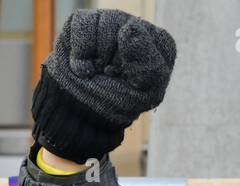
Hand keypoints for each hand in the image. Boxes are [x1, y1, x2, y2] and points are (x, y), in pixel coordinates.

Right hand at [31, 9, 176, 164]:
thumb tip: (130, 27)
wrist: (81, 111)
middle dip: (118, 62)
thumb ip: (149, 66)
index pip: (158, 41)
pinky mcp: (83, 21)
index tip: (135, 81)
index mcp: (159, 44)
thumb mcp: (145, 95)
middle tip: (112, 76)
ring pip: (106, 24)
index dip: (142, 66)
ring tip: (97, 70)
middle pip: (129, 31)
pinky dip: (80, 52)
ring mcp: (109, 21)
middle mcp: (136, 27)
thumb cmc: (118, 102)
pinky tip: (82, 65)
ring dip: (98, 58)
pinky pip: (83, 26)